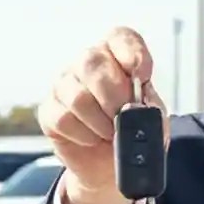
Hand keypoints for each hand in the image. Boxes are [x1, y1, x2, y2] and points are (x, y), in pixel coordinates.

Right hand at [37, 27, 169, 203]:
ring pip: (77, 95)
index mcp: (117, 58)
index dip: (131, 51)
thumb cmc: (134, 133)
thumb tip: (141, 104)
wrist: (112, 166)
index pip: (120, 37)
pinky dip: (84, 134)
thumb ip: (151, 107)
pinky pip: (62, 119)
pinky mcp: (49, 112)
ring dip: (100, 121)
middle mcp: (87, 65)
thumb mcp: (154, 119)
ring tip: (111, 133)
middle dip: (114, 95)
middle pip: (92, 62)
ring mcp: (64, 86)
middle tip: (124, 117)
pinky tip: (93, 139)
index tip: (143, 75)